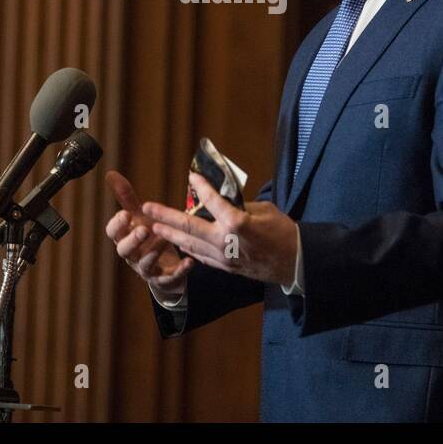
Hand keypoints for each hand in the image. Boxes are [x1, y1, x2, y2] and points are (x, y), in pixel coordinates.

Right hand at [104, 169, 193, 300]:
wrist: (164, 266)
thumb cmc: (148, 236)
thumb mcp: (139, 216)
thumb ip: (126, 197)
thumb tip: (110, 173)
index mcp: (124, 238)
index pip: (112, 233)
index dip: (117, 224)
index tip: (126, 214)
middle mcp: (132, 255)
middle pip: (124, 251)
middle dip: (133, 240)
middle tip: (144, 229)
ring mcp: (147, 268)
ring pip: (145, 264)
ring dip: (155, 251)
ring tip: (166, 238)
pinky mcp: (164, 279)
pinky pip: (169, 277)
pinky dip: (180, 270)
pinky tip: (190, 261)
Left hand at [142, 171, 297, 285]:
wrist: (294, 263)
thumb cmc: (283, 232)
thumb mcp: (265, 210)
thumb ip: (240, 205)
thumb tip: (223, 199)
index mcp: (238, 224)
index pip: (213, 202)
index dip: (201, 187)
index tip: (191, 176)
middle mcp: (226, 241)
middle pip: (189, 227)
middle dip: (166, 216)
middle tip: (148, 207)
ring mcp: (223, 257)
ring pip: (189, 245)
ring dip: (170, 234)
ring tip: (154, 225)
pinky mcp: (225, 268)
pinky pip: (200, 256)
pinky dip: (187, 247)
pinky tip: (177, 241)